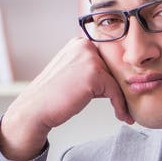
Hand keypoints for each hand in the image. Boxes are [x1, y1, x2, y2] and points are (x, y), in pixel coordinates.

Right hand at [0, 37, 133, 160]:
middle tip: (126, 105)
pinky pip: (115, 91)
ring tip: (125, 113)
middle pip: (114, 68)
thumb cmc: (53, 96)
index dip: (115, 78)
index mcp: (79, 43)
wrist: (35, 109)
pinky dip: (120, 106)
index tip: (122, 94)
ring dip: (122, 99)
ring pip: (116, 80)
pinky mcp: (94, 74)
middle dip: (120, 88)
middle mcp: (85, 46)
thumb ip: (92, 70)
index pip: (107, 59)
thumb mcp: (74, 74)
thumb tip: (117, 78)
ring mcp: (90, 59)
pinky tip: (122, 116)